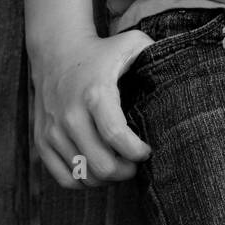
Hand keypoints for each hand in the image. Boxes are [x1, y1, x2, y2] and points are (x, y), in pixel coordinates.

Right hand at [29, 30, 154, 188]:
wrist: (57, 52)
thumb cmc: (102, 52)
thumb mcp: (131, 43)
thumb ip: (157, 53)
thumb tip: (181, 69)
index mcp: (96, 94)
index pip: (116, 136)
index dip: (136, 152)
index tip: (147, 151)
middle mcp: (70, 115)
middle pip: (101, 164)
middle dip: (126, 171)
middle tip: (135, 164)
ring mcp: (53, 131)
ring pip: (84, 176)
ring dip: (106, 178)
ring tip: (119, 164)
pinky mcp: (42, 141)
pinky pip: (65, 178)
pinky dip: (84, 181)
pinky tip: (97, 167)